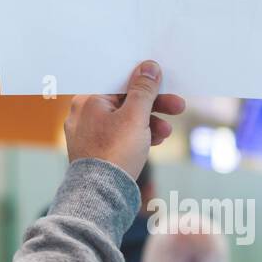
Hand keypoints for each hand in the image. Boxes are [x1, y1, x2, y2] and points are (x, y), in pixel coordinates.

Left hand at [65, 61, 185, 178]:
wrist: (101, 194)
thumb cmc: (114, 153)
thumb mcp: (136, 116)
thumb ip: (144, 89)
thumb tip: (148, 67)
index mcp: (88, 99)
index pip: (120, 82)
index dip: (146, 83)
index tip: (164, 85)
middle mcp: (83, 113)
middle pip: (124, 101)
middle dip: (154, 106)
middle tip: (178, 107)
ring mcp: (87, 134)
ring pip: (123, 120)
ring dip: (149, 123)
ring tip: (166, 133)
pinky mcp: (94, 151)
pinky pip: (118, 136)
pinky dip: (136, 136)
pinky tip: (153, 141)